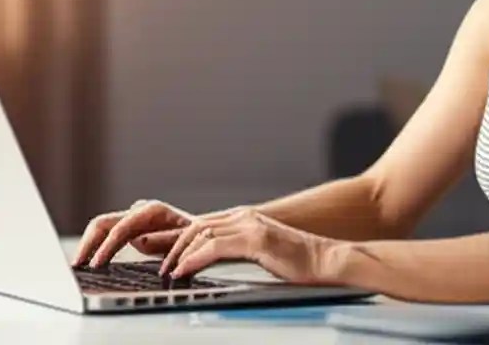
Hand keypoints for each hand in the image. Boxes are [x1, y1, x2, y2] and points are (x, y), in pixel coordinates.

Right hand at [73, 199, 194, 267]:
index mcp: (152, 211)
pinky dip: (96, 248)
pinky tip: (89, 263)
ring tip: (77, 266)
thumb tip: (138, 241)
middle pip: (103, 223)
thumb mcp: (187, 242)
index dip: (106, 247)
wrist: (208, 236)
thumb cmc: (201, 240)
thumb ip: (165, 240)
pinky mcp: (130, 230)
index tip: (96, 264)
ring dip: (88, 246)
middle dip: (88, 244)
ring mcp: (133, 219)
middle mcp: (139, 211)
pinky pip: (108, 236)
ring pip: (101, 228)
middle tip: (77, 265)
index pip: (120, 228)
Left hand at [160, 207, 340, 284]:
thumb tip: (214, 259)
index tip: (166, 257)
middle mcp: (244, 216)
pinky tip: (186, 270)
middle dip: (174, 246)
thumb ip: (239, 248)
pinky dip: (195, 259)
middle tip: (162, 267)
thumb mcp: (261, 251)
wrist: (326, 261)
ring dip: (180, 254)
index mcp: (244, 217)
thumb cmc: (298, 261)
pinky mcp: (255, 240)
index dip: (180, 239)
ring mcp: (250, 226)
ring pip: (202, 234)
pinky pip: (214, 247)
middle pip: (196, 226)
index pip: (202, 224)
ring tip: (170, 272)